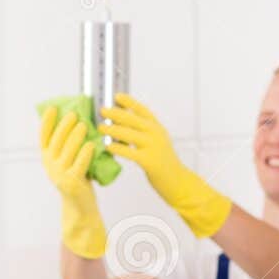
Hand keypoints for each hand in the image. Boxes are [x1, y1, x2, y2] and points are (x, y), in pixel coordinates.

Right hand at [39, 105, 107, 258]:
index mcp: (47, 158)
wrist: (80, 206)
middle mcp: (50, 165)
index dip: (47, 122)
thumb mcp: (68, 160)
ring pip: (68, 150)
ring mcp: (60, 174)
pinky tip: (91, 144)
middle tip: (74, 113)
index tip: (53, 108)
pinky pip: (79, 163)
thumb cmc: (77, 178)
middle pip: (56, 140)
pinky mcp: (72, 182)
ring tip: (83, 125)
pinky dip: (85, 153)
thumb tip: (78, 118)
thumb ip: (68, 144)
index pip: (43, 136)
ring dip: (75, 136)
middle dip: (64, 125)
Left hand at [98, 94, 230, 237]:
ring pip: (129, 134)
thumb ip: (145, 133)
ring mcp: (154, 147)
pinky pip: (129, 152)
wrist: (177, 182)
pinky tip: (108, 146)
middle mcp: (157, 134)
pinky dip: (117, 148)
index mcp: (158, 128)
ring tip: (101, 126)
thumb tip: (122, 126)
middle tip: (102, 110)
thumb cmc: (163, 164)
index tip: (117, 96)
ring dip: (113, 129)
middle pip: (133, 119)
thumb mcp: (158, 143)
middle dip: (116, 113)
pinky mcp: (149, 161)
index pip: (143, 110)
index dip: (129, 102)